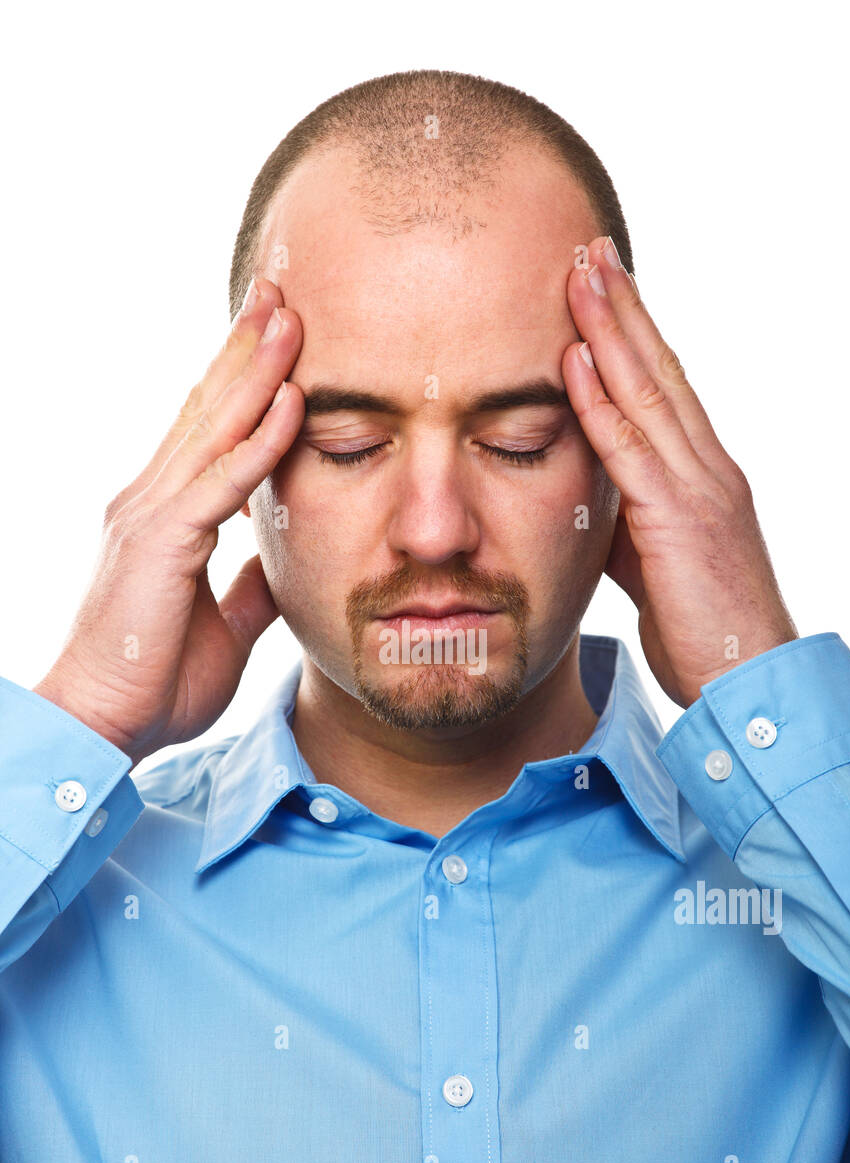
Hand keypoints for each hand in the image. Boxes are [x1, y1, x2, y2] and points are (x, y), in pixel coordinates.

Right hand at [33, 278, 304, 765]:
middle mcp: (150, 499)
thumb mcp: (222, 627)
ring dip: (257, 372)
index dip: (241, 381)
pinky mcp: (160, 544)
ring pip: (212, 428)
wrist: (100, 726)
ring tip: (291, 317)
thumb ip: (246, 588)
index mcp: (163, 515)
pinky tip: (291, 404)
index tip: (277, 337)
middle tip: (282, 293)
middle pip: (205, 408)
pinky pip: (221, 484)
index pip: (206, 431)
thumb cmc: (151, 682)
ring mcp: (150, 515)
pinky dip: (258, 443)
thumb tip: (275, 564)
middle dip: (246, 349)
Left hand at [561, 237, 797, 708]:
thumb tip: (587, 491)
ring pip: (647, 391)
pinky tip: (574, 358)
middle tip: (590, 248)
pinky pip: (631, 449)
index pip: (665, 387)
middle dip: (623, 306)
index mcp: (703, 474)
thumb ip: (624, 518)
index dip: (632, 333)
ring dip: (609, 329)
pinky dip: (600, 400)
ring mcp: (698, 487)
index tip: (602, 285)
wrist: (746, 676)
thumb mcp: (652, 562)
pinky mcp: (679, 520)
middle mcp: (706, 467)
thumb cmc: (702, 627)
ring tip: (580, 273)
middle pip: (660, 369)